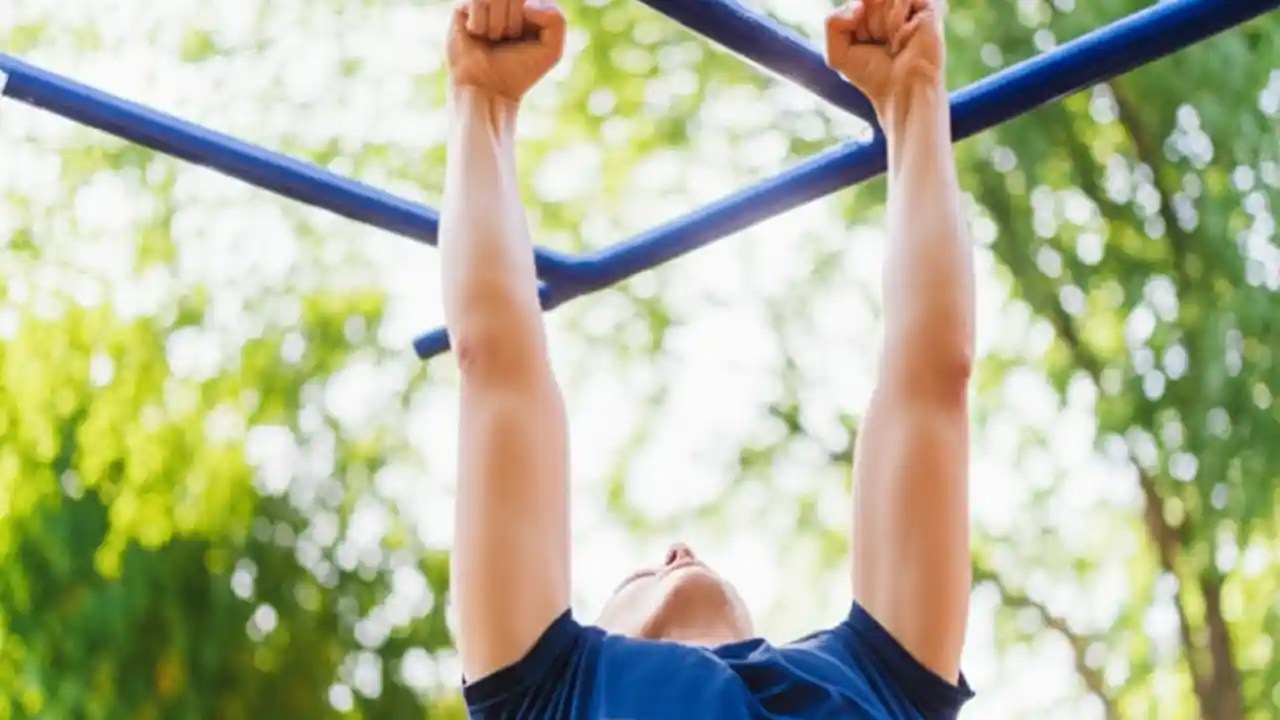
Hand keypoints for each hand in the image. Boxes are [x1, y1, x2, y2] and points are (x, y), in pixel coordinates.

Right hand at [448, 0, 565, 101]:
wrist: (489, 88)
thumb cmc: (519, 69)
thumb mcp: (552, 49)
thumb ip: (555, 19)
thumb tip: (525, 5)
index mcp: (531, 3)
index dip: (536, 20)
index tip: (526, 40)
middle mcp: (507, 0)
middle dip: (514, 24)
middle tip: (508, 40)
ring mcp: (486, 1)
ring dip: (498, 26)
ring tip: (492, 39)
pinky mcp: (463, 6)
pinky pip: (478, 1)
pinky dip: (480, 24)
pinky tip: (477, 35)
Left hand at [825, 0, 945, 116]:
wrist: (900, 90)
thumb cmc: (872, 75)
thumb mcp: (837, 53)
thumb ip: (833, 21)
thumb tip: (860, 4)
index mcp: (870, 12)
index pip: (855, 1)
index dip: (853, 20)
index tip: (863, 41)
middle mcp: (891, 5)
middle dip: (866, 24)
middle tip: (880, 43)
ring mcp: (910, 5)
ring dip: (881, 23)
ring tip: (893, 43)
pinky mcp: (929, 6)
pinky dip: (896, 18)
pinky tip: (903, 37)